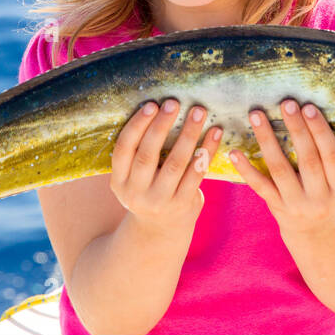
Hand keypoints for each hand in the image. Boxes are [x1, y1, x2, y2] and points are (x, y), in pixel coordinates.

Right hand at [110, 97, 222, 235]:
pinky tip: (215, 132)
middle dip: (161, 126)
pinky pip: (197, 173)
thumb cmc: (148, 189)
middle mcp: (136, 193)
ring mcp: (160, 201)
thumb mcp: (133, 178)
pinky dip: (207, 150)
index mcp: (119, 181)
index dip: (136, 126)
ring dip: (188, 134)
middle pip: (147, 155)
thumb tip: (158, 108)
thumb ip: (138, 153)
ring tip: (198, 111)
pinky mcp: (183, 204)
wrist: (160, 231)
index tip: (151, 105)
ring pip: (175, 163)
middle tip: (173, 103)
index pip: (123, 149)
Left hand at [230, 99, 334, 240]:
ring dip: (267, 140)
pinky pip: (260, 186)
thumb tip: (311, 113)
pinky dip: (246, 168)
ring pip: (280, 169)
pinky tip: (235, 151)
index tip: (309, 108)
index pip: (332, 156)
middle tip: (286, 104)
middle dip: (297, 130)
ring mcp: (296, 205)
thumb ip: (328, 156)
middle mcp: (320, 198)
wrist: (317, 232)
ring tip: (257, 115)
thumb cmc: (327, 193)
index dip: (321, 132)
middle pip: (308, 160)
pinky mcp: (276, 207)